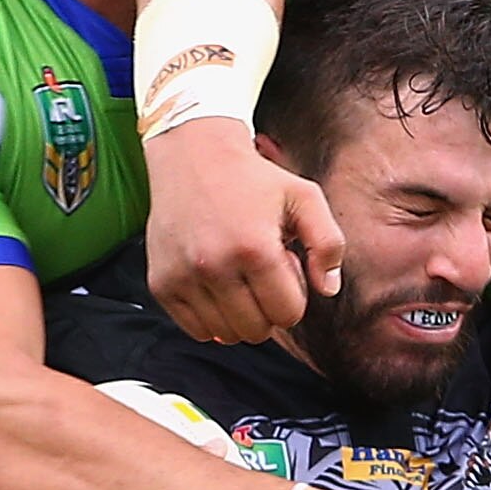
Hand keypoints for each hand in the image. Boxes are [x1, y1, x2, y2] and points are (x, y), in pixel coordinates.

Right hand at [144, 117, 341, 343]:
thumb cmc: (254, 179)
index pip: (287, 314)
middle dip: (267, 308)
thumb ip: (328, 243)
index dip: (293, 296)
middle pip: (257, 330)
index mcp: (255, 249)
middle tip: (260, 273)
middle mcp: (216, 267)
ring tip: (237, 275)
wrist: (192, 155)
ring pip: (226, 335)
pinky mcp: (162, 283)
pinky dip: (211, 317)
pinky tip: (216, 285)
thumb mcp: (304, 197)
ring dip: (239, 314)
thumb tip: (328, 289)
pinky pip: (195, 330)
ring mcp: (184, 278)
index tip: (283, 267)